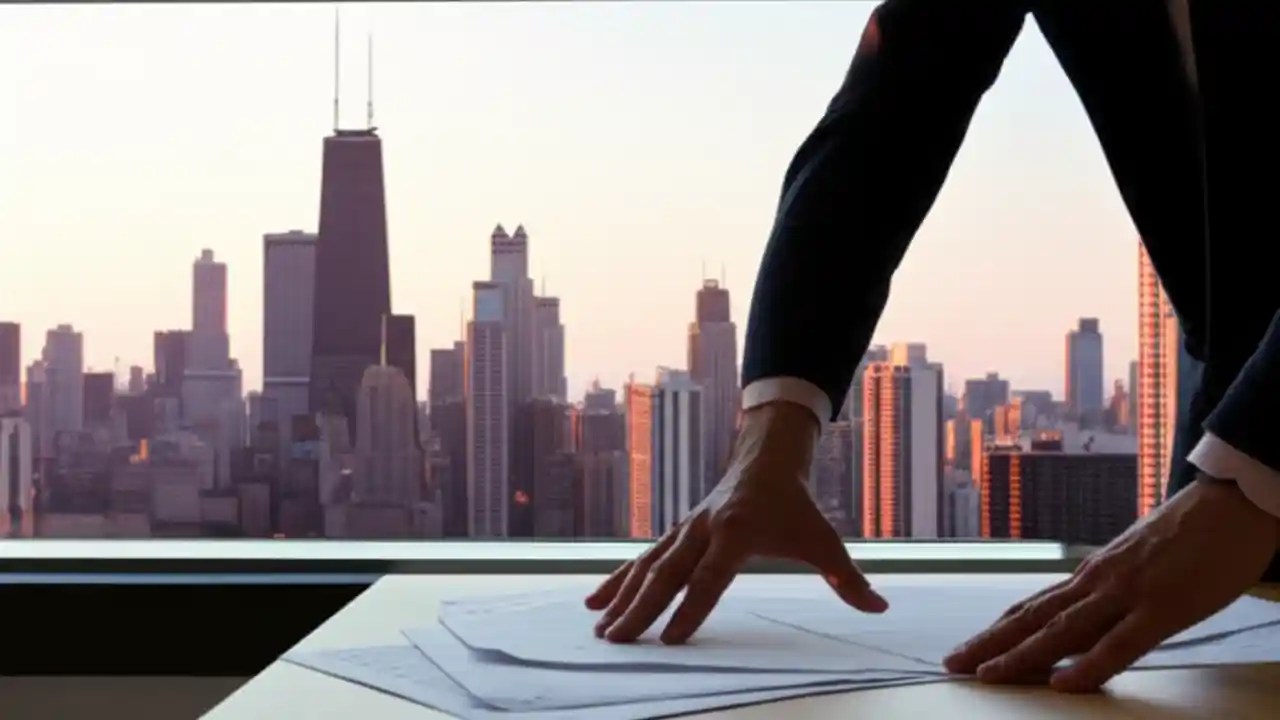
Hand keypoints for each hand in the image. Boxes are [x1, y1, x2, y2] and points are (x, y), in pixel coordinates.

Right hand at [584, 400, 887, 643]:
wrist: (766, 458)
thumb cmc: (794, 503)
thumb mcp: (824, 538)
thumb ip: (848, 578)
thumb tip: (878, 608)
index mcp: (736, 532)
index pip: (709, 579)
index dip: (690, 611)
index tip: (671, 640)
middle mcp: (703, 529)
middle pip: (666, 575)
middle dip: (639, 609)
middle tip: (617, 640)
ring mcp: (685, 529)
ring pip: (647, 566)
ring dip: (621, 598)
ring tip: (600, 628)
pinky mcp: (677, 533)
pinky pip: (642, 559)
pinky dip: (618, 580)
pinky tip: (597, 602)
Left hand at [944, 476, 1279, 692]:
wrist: (1232, 503)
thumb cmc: (1191, 535)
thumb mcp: (1139, 562)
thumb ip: (1111, 590)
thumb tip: (1088, 616)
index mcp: (1093, 574)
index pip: (1034, 606)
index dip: (997, 629)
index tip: (967, 649)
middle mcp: (1098, 582)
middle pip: (1033, 618)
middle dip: (990, 644)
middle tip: (952, 664)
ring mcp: (1127, 593)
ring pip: (1062, 631)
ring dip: (1020, 656)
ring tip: (985, 676)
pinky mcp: (1163, 607)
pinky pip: (1120, 644)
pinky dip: (1089, 666)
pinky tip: (1062, 683)